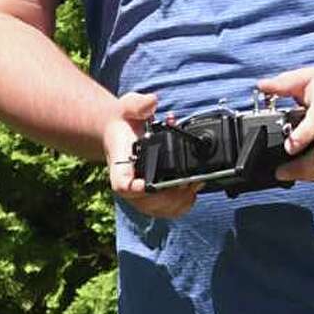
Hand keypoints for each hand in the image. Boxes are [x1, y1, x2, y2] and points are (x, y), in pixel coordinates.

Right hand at [102, 90, 202, 220]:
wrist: (122, 134)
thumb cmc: (124, 122)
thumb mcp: (128, 106)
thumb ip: (138, 103)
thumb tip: (152, 102)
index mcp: (120, 165)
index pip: (122, 184)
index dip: (134, 189)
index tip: (145, 185)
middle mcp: (129, 184)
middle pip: (147, 203)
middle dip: (171, 194)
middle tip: (189, 181)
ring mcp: (140, 196)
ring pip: (159, 210)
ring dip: (179, 201)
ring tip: (194, 184)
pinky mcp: (153, 199)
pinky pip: (167, 211)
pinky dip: (182, 204)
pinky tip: (192, 191)